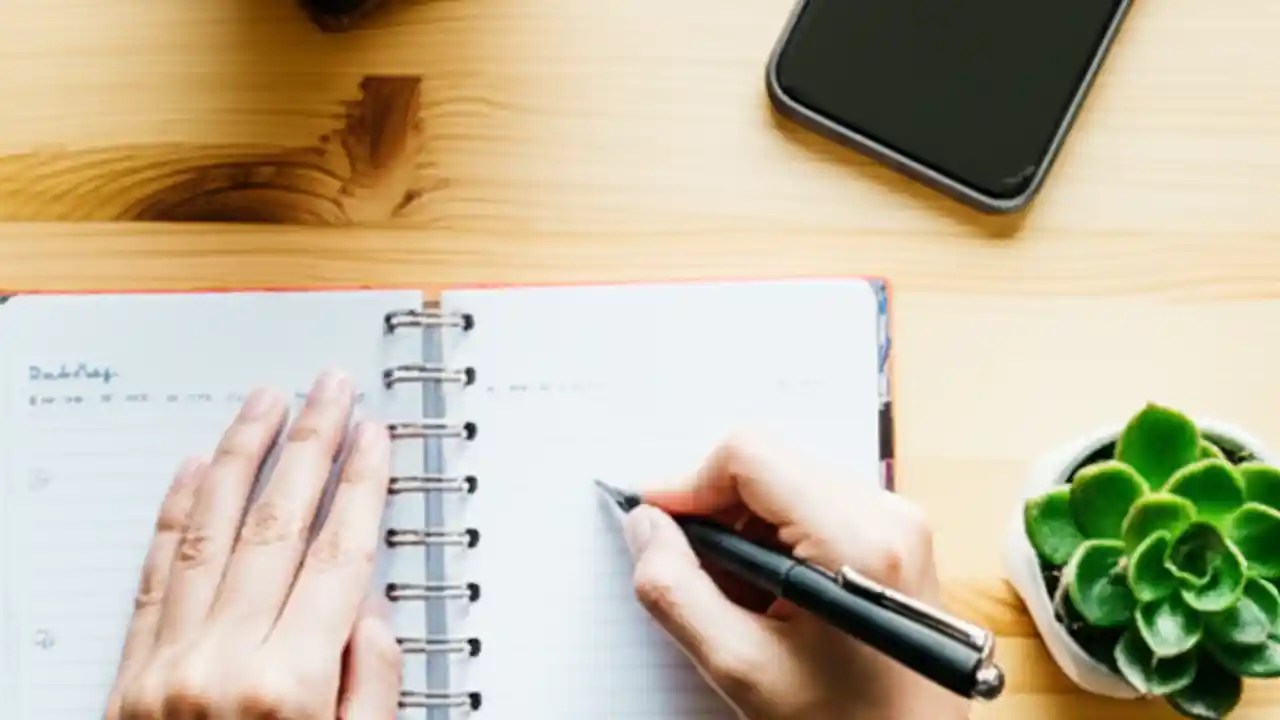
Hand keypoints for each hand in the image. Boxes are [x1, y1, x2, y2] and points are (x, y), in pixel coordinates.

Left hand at [106, 371, 401, 719]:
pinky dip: (176, 512)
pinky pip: (155, 571)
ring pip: (213, 529)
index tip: (375, 437)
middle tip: (331, 391)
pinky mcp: (130, 670)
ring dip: (243, 454)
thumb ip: (370, 692)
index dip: (362, 486)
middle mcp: (226, 661)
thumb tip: (371, 618)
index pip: (340, 556)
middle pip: (280, 524)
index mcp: (292, 686)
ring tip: (266, 403)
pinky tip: (196, 468)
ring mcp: (170, 661)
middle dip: (311, 444)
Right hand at [623, 435, 970, 719]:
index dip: (689, 484)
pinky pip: (813, 506)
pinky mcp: (895, 537)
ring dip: (743, 529)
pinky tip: (769, 597)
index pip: (750, 456)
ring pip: (786, 482)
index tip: (656, 524)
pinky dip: (774, 540)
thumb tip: (646, 526)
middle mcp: (888, 514)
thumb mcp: (742, 668)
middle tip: (693, 572)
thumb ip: (677, 591)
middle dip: (716, 511)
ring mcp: (898, 522)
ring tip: (738, 598)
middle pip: (768, 464)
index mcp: (858, 538)